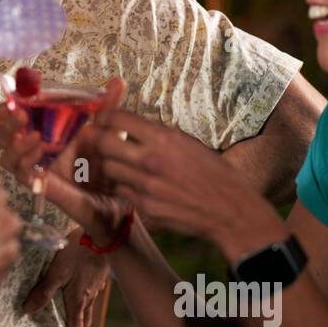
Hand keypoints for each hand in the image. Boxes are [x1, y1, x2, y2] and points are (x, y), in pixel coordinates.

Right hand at [0, 77, 127, 240]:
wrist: (114, 194)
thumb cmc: (106, 159)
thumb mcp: (107, 129)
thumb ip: (108, 106)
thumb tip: (118, 81)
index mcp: (40, 128)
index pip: (9, 115)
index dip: (4, 108)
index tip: (14, 99)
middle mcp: (32, 146)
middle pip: (0, 133)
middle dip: (4, 122)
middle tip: (20, 115)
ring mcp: (33, 166)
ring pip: (6, 155)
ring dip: (15, 144)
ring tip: (35, 136)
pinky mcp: (39, 184)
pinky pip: (20, 175)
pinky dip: (26, 163)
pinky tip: (39, 154)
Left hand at [24, 234, 109, 326]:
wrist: (103, 235)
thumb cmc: (78, 252)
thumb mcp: (57, 272)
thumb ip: (43, 291)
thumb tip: (27, 311)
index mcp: (78, 299)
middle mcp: (89, 296)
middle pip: (84, 321)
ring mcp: (95, 286)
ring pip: (89, 308)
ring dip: (84, 320)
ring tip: (79, 325)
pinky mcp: (98, 275)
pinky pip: (92, 295)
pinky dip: (86, 303)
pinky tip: (84, 295)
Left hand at [91, 109, 286, 260]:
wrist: (229, 209)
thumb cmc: (214, 174)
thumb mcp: (188, 143)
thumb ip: (158, 135)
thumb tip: (132, 127)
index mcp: (164, 138)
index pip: (117, 118)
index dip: (104, 117)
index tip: (102, 119)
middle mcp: (151, 159)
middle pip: (103, 143)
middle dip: (98, 140)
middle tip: (99, 140)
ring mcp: (145, 185)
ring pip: (107, 169)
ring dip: (110, 164)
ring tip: (120, 164)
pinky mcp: (145, 206)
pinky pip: (121, 191)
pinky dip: (123, 186)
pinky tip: (134, 184)